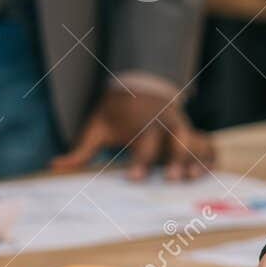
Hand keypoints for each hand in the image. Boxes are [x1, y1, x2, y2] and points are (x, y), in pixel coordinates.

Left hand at [51, 85, 212, 180]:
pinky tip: (208, 173)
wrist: (137, 87)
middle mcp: (166, 125)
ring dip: (198, 159)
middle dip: (177, 159)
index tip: (134, 178)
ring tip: (195, 178)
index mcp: (144, 124)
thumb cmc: (115, 113)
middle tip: (172, 179)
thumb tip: (54, 165)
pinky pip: (208, 143)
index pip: (144, 144)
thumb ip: (80, 150)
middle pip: (178, 140)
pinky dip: (211, 156)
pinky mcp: (192, 133)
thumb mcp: (95, 126)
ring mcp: (182, 129)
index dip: (141, 162)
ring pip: (197, 141)